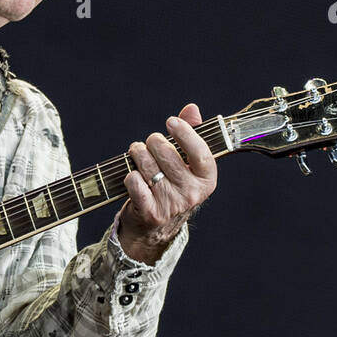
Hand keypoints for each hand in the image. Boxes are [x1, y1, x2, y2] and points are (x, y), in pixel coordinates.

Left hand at [119, 103, 217, 262]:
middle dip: (152, 142)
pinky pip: (134, 181)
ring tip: (138, 156)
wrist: (155, 227)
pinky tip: (133, 177)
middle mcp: (192, 193)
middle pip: (165, 152)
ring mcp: (171, 204)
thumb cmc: (171, 185)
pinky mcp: (150, 212)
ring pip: (146, 164)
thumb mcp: (186, 163)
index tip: (171, 122)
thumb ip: (190, 134)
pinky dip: (129, 175)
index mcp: (206, 179)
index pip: (200, 153)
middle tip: (149, 145)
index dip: (185, 134)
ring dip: (137, 155)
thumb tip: (191, 109)